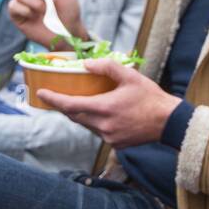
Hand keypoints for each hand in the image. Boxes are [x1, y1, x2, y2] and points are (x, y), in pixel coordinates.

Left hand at [37, 59, 181, 148]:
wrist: (169, 122)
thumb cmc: (151, 98)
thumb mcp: (131, 76)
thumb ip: (107, 67)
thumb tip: (86, 64)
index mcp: (105, 108)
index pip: (70, 104)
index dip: (53, 99)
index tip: (40, 93)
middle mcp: (103, 125)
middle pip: (74, 116)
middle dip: (63, 106)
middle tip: (54, 96)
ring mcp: (109, 137)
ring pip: (86, 124)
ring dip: (80, 114)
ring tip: (78, 102)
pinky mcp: (115, 144)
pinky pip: (98, 131)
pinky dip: (95, 122)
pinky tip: (102, 114)